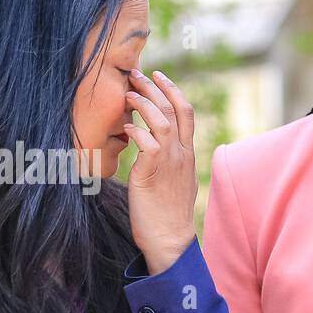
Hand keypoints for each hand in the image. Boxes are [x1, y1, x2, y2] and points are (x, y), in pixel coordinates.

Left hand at [124, 69, 197, 274]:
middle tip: (136, 73)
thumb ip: (168, 160)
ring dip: (144, 102)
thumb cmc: (167, 213)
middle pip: (174, 109)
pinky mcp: (153, 173)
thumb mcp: (174, 181)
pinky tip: (124, 128)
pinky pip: (147, 142)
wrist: (170, 239)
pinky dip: (135, 130)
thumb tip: (153, 145)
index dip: (173, 90)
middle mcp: (182, 154)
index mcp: (187, 154)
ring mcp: (170, 163)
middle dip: (155, 86)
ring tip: (128, 93)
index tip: (157, 76)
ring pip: (161, 120)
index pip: (186, 112)